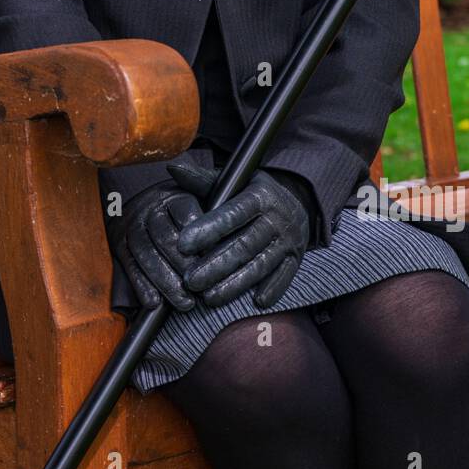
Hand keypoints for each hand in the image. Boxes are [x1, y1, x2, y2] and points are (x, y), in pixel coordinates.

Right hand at [107, 179, 204, 312]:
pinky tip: (154, 303)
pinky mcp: (118, 243)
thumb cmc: (180, 214)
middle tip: (199, 288)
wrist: (140, 204)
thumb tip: (228, 246)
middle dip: (183, 266)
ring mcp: (131, 225)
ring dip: (165, 281)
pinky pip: (129, 266)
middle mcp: (150, 208)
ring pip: (146, 253)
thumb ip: (212, 221)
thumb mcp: (197, 204)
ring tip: (185, 302)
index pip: (187, 216)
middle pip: (165, 237)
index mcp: (174, 197)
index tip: (212, 261)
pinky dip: (141, 285)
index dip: (200, 239)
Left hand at [167, 161, 310, 308]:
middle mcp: (275, 219)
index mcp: (258, 197)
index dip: (207, 230)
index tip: (183, 245)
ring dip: (235, 284)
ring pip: (261, 265)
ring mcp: (288, 240)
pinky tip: (254, 302)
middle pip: (244, 245)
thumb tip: (173, 166)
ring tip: (209, 298)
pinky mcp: (296, 259)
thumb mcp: (231, 181)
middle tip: (190, 282)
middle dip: (216, 266)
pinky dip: (272, 290)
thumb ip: (201, 180)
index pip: (231, 215)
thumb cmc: (251, 193)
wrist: (296, 201)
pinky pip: (285, 277)